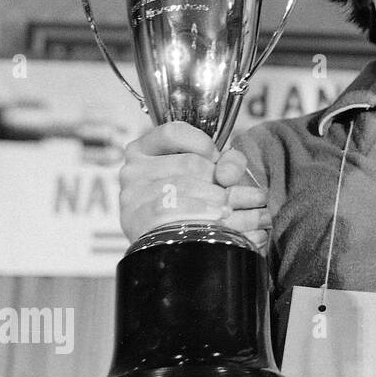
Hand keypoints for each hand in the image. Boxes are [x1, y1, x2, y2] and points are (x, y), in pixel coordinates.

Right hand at [118, 122, 270, 249]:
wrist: (169, 244)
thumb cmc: (191, 202)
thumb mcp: (209, 175)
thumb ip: (229, 163)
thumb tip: (228, 174)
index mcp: (146, 149)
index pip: (174, 132)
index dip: (203, 143)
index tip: (216, 158)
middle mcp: (134, 169)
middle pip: (190, 163)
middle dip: (221, 180)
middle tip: (244, 196)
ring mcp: (131, 195)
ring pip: (184, 187)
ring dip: (219, 200)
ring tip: (238, 211)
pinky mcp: (134, 219)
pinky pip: (172, 211)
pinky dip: (200, 213)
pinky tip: (218, 219)